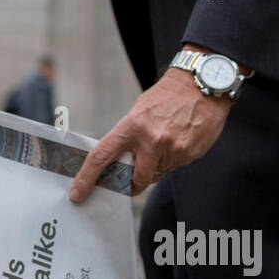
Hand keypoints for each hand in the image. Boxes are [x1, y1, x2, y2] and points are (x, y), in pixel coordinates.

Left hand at [68, 65, 230, 199]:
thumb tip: (118, 160)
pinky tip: (180, 138)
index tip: (77, 194)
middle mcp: (151, 140)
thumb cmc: (167, 96)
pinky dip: (174, 158)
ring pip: (158, 172)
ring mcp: (173, 149)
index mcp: (132, 126)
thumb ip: (129, 136)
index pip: (102, 156)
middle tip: (133, 180)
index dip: (87, 178)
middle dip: (133, 183)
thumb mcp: (139, 110)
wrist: (201, 84)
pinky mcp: (190, 154)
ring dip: (158, 163)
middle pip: (136, 178)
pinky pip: (176, 166)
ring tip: (167, 139)